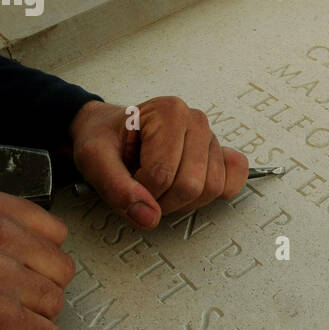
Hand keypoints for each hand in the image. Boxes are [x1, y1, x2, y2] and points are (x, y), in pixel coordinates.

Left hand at [69, 97, 248, 230]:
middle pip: (192, 185)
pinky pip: (234, 179)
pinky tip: (189, 187)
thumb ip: (117, 189)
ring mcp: (212, 138)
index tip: (128, 184)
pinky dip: (215, 193)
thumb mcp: (94, 159)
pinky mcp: (221, 154)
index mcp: (168, 112)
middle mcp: (196, 120)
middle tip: (143, 190)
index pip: (163, 174)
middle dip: (164, 200)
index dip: (142, 193)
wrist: (110, 132)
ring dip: (184, 201)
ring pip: (212, 188)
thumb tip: (149, 217)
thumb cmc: (105, 139)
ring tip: (161, 185)